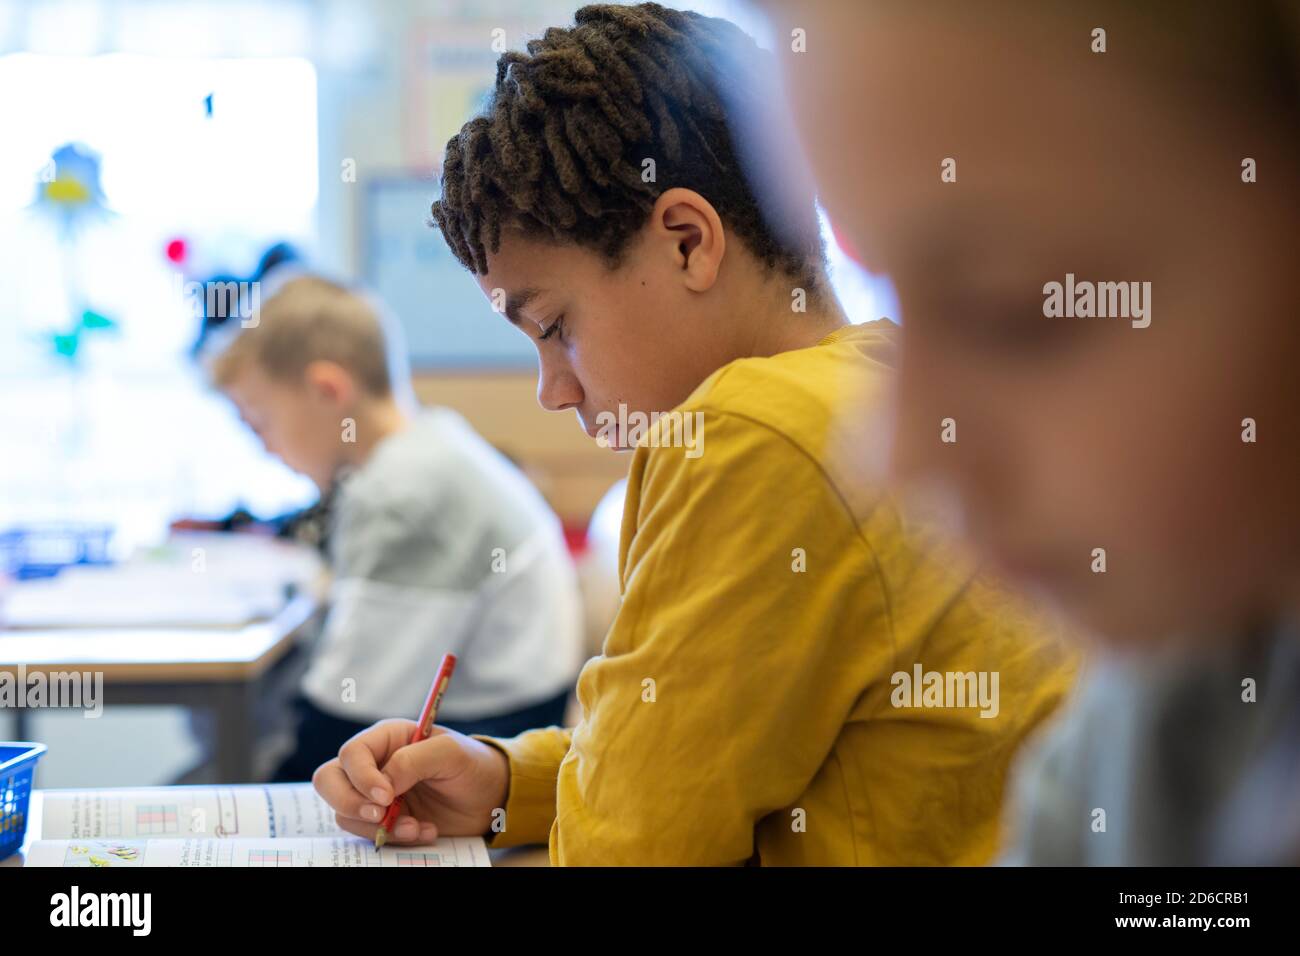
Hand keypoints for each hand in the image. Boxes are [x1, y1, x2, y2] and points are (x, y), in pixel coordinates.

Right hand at [313, 719, 509, 843]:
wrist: (490, 798)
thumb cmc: (472, 765)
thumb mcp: (451, 753)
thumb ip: (413, 760)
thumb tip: (382, 785)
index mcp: (387, 737)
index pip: (352, 753)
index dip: (362, 777)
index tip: (387, 797)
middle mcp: (374, 764)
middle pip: (329, 780)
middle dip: (349, 803)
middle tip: (381, 816)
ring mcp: (374, 795)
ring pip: (345, 813)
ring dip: (378, 827)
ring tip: (416, 827)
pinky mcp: (383, 820)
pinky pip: (368, 833)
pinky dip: (392, 838)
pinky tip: (424, 832)